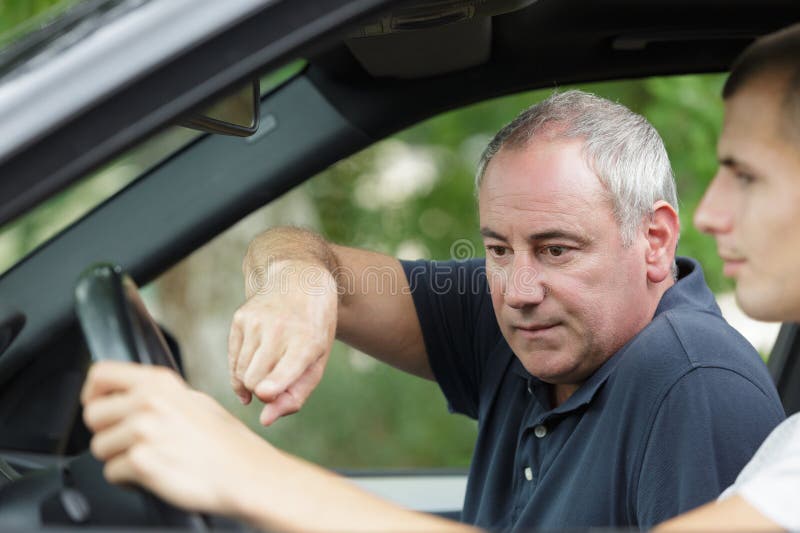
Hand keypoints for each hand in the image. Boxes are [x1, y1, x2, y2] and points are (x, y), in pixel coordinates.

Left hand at [81, 361, 272, 515]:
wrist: (246, 473)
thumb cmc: (228, 443)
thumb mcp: (197, 401)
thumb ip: (160, 394)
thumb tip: (131, 395)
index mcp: (160, 383)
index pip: (101, 374)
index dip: (92, 392)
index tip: (98, 404)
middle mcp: (148, 401)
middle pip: (93, 415)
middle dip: (107, 432)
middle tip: (132, 442)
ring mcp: (143, 431)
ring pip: (99, 447)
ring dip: (119, 458)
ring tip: (151, 459)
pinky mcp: (140, 461)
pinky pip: (111, 473)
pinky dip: (128, 480)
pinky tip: (154, 474)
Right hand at [229, 260, 337, 425]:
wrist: (300, 279)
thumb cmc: (313, 328)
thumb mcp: (318, 361)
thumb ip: (295, 395)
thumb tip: (265, 420)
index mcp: (307, 340)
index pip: (285, 368)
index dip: (273, 385)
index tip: (265, 394)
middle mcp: (280, 329)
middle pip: (256, 381)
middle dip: (264, 391)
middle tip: (277, 383)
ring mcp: (256, 322)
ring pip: (241, 374)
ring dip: (253, 381)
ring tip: (271, 366)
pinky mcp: (239, 318)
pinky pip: (233, 360)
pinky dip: (241, 371)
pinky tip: (255, 365)